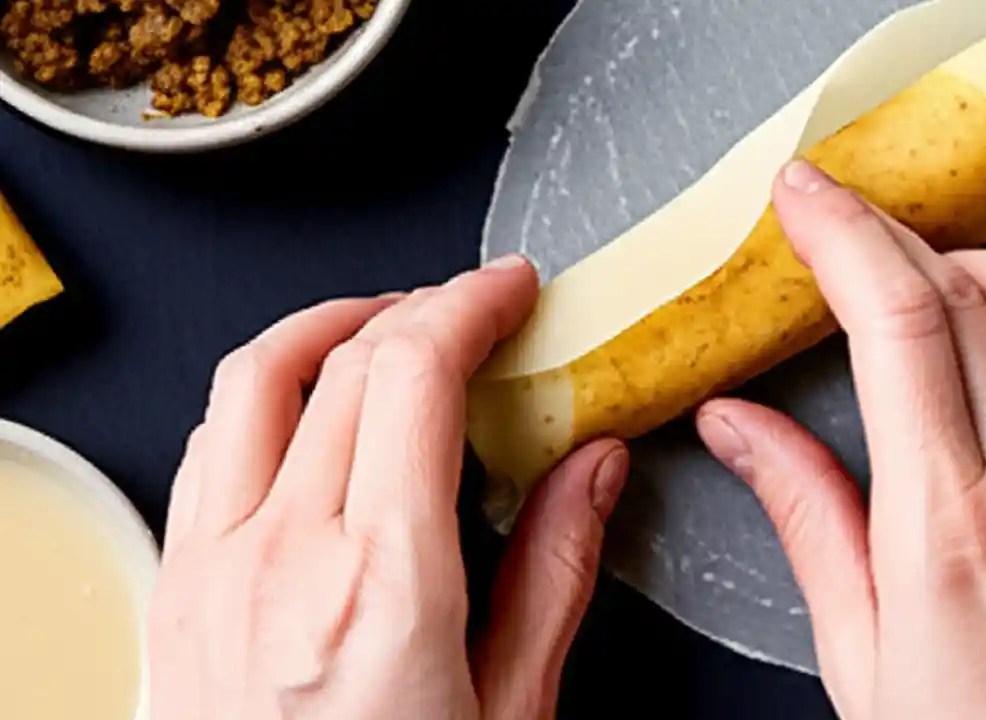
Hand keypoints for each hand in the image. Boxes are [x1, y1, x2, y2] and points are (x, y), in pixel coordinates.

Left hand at [148, 258, 629, 719]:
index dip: (470, 304)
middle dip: (420, 307)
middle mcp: (281, 556)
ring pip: (256, 378)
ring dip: (331, 329)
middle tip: (474, 314)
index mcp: (383, 583)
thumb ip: (554, 572)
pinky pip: (208, 441)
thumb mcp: (512, 711)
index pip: (414, 374)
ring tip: (388, 331)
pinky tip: (311, 414)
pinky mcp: (175, 587)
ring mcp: (211, 567)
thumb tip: (594, 467)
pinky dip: (268, 393)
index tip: (510, 291)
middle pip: (344, 357)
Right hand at [697, 160, 985, 718]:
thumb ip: (804, 517)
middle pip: (968, 295)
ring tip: (934, 284)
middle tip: (838, 229)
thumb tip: (739, 426)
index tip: (802, 199)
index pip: (898, 324)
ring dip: (985, 266)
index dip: (843, 236)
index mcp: (947, 526)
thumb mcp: (858, 651)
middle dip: (887, 235)